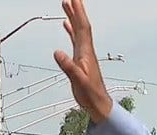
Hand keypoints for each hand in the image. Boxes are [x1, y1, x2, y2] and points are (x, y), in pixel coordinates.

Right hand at [53, 0, 113, 123]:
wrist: (98, 103)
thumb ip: (69, 67)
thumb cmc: (91, 94)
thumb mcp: (78, 81)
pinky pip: (75, 39)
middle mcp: (86, 50)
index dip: (78, 13)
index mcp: (86, 52)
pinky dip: (70, 30)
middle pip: (81, 25)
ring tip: (67, 5)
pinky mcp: (80, 59)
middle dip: (76, 10)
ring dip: (73, 17)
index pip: (82, 27)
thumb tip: (58, 52)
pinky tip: (66, 25)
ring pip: (78, 30)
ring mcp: (83, 54)